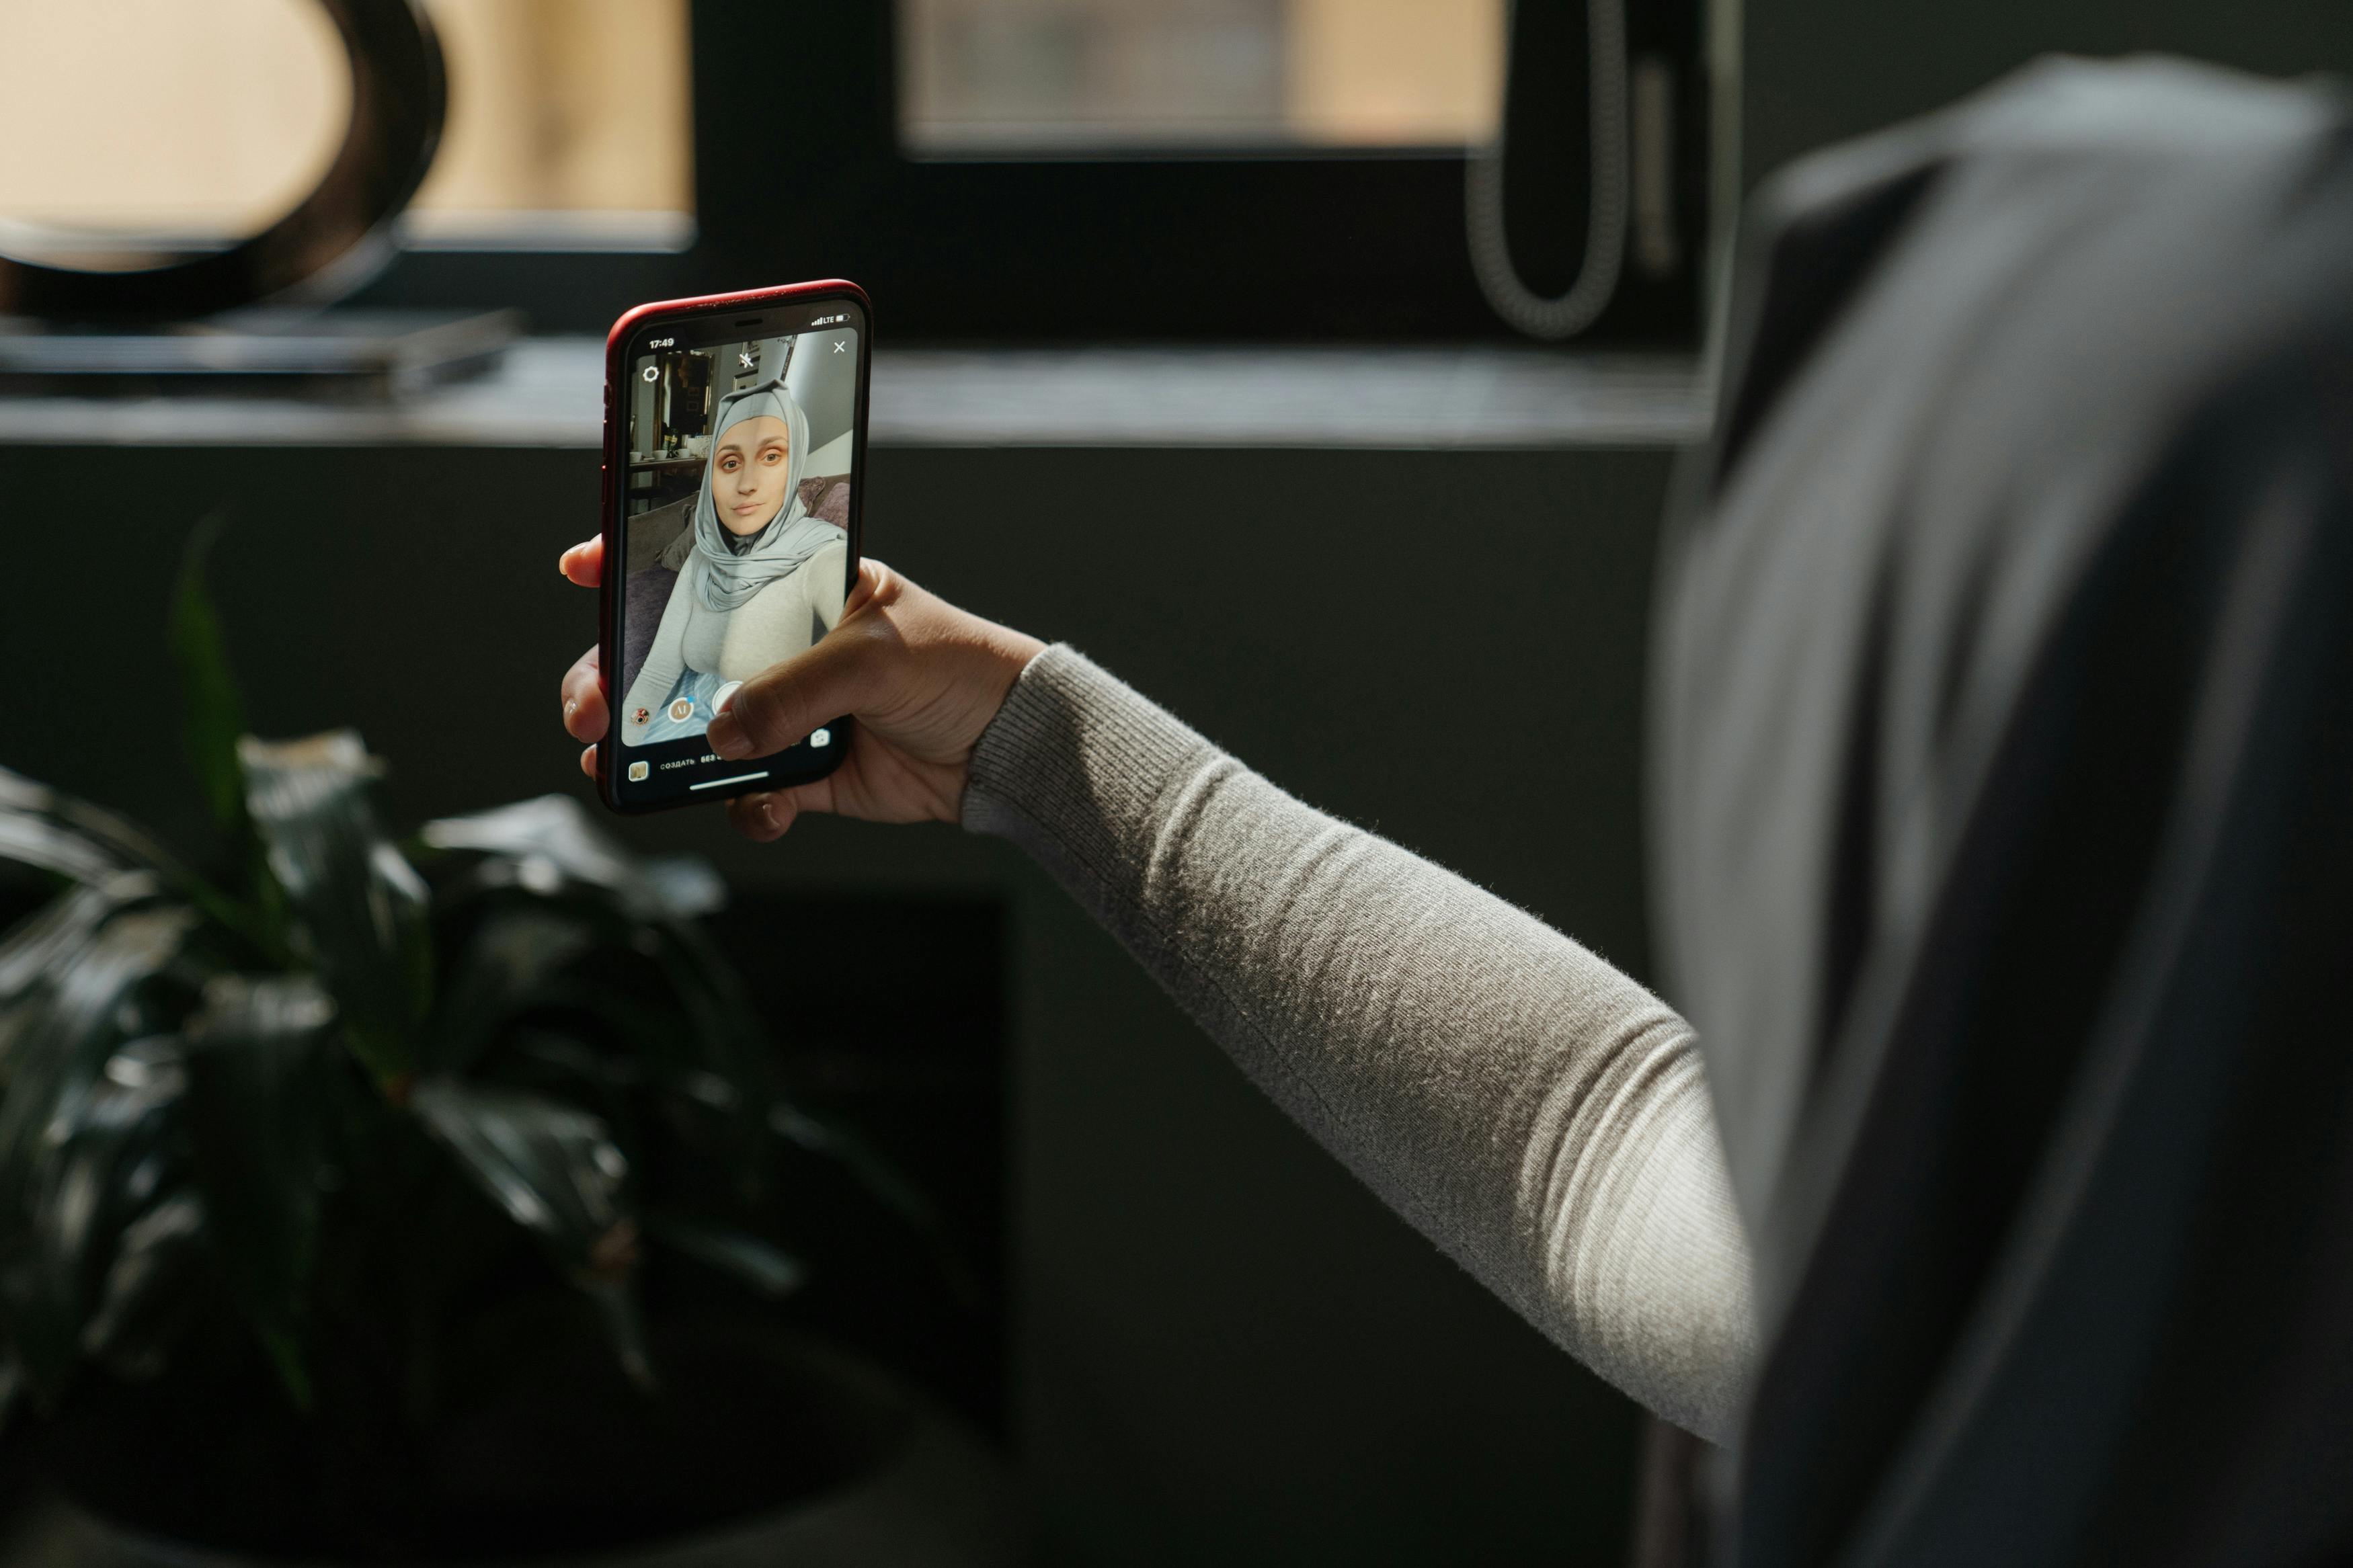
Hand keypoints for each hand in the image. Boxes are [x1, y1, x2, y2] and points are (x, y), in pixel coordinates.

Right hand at [557, 536, 1043, 840]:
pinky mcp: (805, 772)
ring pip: (697, 733)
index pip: (704, 560)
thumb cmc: (956, 666)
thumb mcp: (872, 657)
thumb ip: (794, 691)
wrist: (1010, 743)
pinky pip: (750, 794)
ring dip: (658, 758)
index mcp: (796, 589)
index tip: (584, 569)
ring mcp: (787, 711)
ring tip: (625, 773)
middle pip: (674, 659)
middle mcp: (779, 647)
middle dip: (617, 684)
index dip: (637, 558)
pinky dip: (747, 808)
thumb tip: (723, 736)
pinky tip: (766, 810)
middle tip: (587, 713)